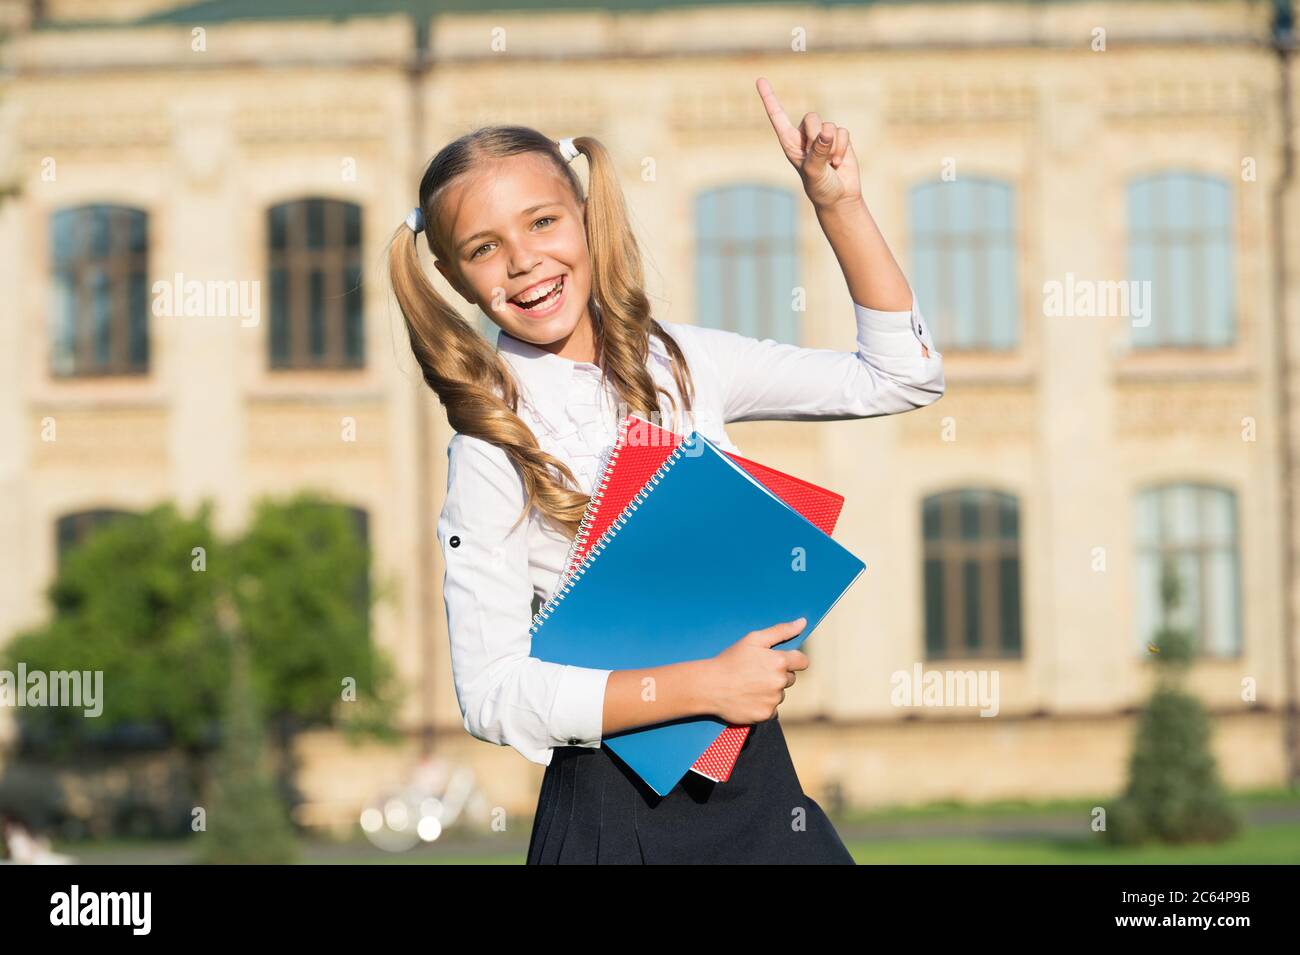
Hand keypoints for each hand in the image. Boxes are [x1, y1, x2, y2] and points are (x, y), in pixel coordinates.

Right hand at [705, 618, 809, 724]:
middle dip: (778, 675)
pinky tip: (748, 698)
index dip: (793, 660)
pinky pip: (772, 710)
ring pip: (780, 694)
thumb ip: (781, 631)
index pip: (802, 662)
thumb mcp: (753, 639)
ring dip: (770, 691)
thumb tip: (803, 622)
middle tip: (756, 673)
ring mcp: (773, 700)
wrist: (709, 686)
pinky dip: (763, 705)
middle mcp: (780, 682)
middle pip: (790, 678)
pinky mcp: (766, 714)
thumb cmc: (730, 660)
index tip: (782, 661)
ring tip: (749, 686)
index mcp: (779, 661)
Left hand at [756, 76, 861, 210]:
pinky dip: (842, 149)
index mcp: (790, 142)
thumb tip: (827, 131)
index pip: (777, 116)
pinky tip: (838, 163)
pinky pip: (842, 132)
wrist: (839, 197)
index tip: (760, 79)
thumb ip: (818, 151)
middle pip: (811, 118)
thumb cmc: (820, 187)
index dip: (769, 98)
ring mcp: (822, 136)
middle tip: (820, 157)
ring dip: (832, 148)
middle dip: (817, 136)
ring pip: (828, 125)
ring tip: (829, 164)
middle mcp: (804, 136)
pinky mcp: (839, 137)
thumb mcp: (814, 172)